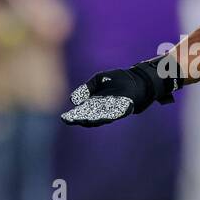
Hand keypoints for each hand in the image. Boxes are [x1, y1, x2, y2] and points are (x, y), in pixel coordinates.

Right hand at [61, 59, 175, 127]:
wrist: (135, 79)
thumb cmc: (116, 80)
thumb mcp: (97, 81)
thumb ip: (86, 89)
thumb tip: (73, 100)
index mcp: (95, 103)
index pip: (81, 111)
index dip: (73, 115)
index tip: (64, 117)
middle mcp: (103, 110)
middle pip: (89, 117)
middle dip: (80, 119)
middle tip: (70, 120)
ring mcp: (113, 111)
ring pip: (100, 118)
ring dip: (92, 119)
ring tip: (82, 120)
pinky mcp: (123, 110)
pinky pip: (114, 114)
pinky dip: (107, 116)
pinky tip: (99, 117)